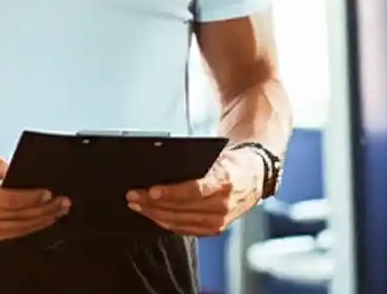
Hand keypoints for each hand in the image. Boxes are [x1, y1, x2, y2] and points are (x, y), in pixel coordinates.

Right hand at [0, 155, 70, 243]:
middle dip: (43, 210)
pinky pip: (10, 235)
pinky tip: (40, 222)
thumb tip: (27, 180)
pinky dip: (27, 229)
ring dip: (39, 221)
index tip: (48, 194)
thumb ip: (6, 169)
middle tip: (61, 204)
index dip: (31, 198)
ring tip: (56, 213)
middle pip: (16, 216)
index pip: (9, 199)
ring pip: (16, 229)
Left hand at [126, 149, 263, 236]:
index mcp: (224, 181)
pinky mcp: (214, 230)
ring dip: (153, 214)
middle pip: (180, 208)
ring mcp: (219, 221)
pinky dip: (165, 223)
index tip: (150, 191)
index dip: (169, 193)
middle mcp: (222, 205)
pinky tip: (152, 215)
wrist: (254, 178)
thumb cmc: (231, 163)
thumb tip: (160, 167)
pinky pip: (184, 229)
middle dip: (152, 204)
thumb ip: (193, 163)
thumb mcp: (217, 156)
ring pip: (178, 222)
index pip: (193, 191)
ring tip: (136, 205)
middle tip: (132, 196)